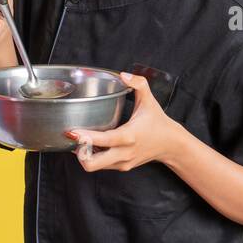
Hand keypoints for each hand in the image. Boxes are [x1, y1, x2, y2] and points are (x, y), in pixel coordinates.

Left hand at [67, 72, 183, 170]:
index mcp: (129, 136)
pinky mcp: (121, 167)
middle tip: (73, 138)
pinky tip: (93, 144)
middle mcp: (124, 152)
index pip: (104, 140)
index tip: (72, 131)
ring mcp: (122, 162)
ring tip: (81, 139)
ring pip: (94, 166)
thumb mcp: (149, 100)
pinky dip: (93, 157)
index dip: (85, 138)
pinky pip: (101, 166)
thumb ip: (138, 84)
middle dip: (78, 153)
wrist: (171, 145)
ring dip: (84, 155)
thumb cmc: (158, 122)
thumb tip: (123, 74)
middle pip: (92, 164)